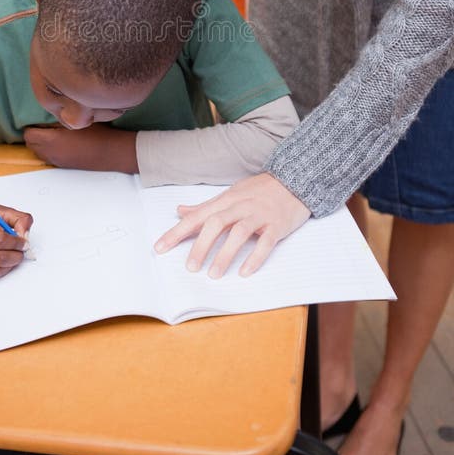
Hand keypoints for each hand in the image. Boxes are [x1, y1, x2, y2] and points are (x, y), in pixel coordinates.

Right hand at [0, 186, 32, 277]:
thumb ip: (18, 219)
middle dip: (16, 257)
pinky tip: (4, 262)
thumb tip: (26, 236)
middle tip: (21, 252)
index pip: (2, 240)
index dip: (17, 244)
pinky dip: (0, 270)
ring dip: (10, 266)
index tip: (24, 243)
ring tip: (14, 257)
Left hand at [24, 124, 137, 172]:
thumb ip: (58, 118)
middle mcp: (51, 153)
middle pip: (30, 144)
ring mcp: (57, 161)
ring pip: (38, 152)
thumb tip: (44, 116)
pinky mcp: (63, 165)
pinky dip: (48, 149)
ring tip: (51, 132)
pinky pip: (47, 157)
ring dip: (40, 142)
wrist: (112, 152)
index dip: (32, 125)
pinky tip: (61, 141)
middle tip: (44, 124)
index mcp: (52, 141)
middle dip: (34, 134)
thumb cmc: (97, 133)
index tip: (40, 119)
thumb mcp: (76, 120)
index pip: (28, 134)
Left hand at [154, 172, 310, 277]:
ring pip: (239, 233)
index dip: (177, 232)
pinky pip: (266, 242)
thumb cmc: (259, 190)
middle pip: (216, 223)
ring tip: (214, 275)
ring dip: (225, 254)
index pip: (197, 216)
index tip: (159, 248)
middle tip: (190, 267)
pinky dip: (255, 257)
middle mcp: (240, 206)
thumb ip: (205, 206)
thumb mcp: (230, 194)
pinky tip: (245, 272)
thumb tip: (180, 210)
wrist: (295, 179)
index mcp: (226, 200)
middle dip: (200, 246)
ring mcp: (259, 215)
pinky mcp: (277, 225)